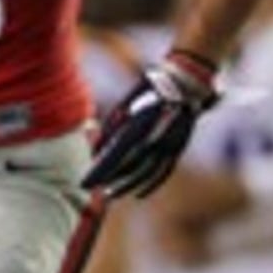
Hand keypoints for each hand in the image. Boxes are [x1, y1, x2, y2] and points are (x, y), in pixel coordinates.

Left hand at [83, 51, 218, 198]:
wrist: (188, 78)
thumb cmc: (151, 87)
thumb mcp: (127, 103)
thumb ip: (112, 127)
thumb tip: (96, 150)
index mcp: (143, 124)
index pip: (117, 154)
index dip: (100, 170)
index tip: (84, 182)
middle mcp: (158, 137)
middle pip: (130, 166)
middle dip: (109, 179)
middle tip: (90, 189)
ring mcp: (171, 144)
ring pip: (147, 172)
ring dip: (128, 185)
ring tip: (110, 194)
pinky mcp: (179, 147)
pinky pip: (165, 170)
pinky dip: (152, 183)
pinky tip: (139, 193)